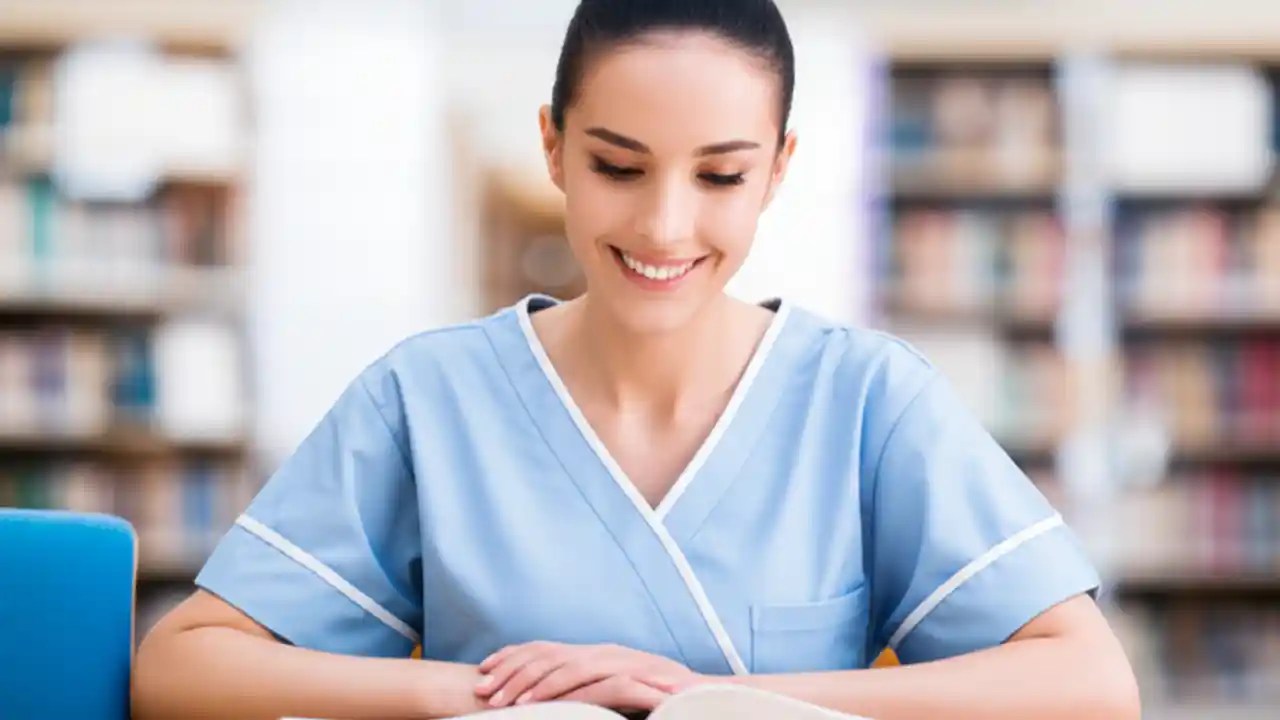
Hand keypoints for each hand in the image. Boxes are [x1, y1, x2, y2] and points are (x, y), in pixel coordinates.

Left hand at [474, 642, 699, 709]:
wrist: (707, 698)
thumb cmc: (659, 703)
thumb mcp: (613, 695)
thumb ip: (586, 692)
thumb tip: (551, 702)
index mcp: (596, 654)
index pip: (546, 649)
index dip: (512, 657)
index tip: (483, 671)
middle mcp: (604, 651)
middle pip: (548, 654)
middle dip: (511, 671)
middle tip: (481, 689)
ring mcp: (621, 661)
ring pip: (565, 665)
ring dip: (530, 683)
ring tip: (503, 700)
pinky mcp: (637, 677)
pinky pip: (593, 682)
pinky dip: (564, 691)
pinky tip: (542, 703)